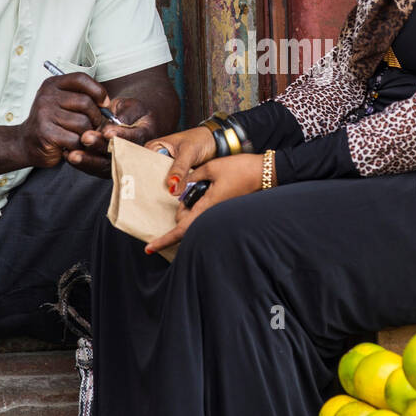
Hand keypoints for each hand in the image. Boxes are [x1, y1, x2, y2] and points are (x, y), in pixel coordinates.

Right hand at [17, 72, 107, 171]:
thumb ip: (82, 96)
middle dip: (95, 117)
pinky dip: (79, 145)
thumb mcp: (62, 102)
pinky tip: (72, 145)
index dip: (97, 91)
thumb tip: (107, 103)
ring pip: (83, 123)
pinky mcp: (46, 134)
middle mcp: (47, 96)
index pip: (81, 79)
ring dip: (87, 133)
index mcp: (52, 85)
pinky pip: (75, 139)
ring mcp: (44, 114)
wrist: (26, 142)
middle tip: (92, 125)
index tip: (104, 103)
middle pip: (85, 102)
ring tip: (80, 135)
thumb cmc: (51, 122)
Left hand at [76, 96, 156, 171]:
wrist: (128, 122)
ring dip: (87, 160)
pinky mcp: (104, 167)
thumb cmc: (131, 112)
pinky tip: (67, 154)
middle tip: (86, 137)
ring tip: (72, 154)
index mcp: (143, 135)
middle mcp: (132, 154)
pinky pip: (92, 168)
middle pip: (116, 155)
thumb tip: (113, 125)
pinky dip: (79, 163)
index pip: (134, 138)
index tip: (108, 132)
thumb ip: (125, 114)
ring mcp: (118, 163)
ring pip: (102, 166)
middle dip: (100, 147)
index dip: (122, 136)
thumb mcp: (132, 107)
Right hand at [144, 126, 217, 194]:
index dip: (148, 177)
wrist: (218, 143)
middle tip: (163, 195)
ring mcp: (168, 168)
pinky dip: (176, 190)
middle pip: (153, 176)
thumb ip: (180, 169)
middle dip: (159, 186)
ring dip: (168, 189)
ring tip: (171, 196)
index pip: (146, 165)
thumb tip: (172, 186)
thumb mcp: (188, 152)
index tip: (150, 189)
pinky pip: (174, 186)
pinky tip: (178, 196)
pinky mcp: (177, 176)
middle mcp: (159, 158)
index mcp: (155, 147)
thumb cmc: (201, 139)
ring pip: (164, 182)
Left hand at [144, 153, 263, 254]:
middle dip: (180, 209)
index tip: (149, 248)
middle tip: (190, 185)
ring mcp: (218, 213)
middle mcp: (212, 214)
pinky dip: (198, 204)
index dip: (164, 240)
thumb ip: (191, 178)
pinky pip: (203, 212)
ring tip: (204, 183)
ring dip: (191, 204)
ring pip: (194, 216)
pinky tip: (205, 188)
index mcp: (207, 206)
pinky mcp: (222, 209)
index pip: (180, 229)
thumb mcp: (211, 168)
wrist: (266, 173)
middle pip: (185, 221)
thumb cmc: (241, 169)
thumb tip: (178, 188)